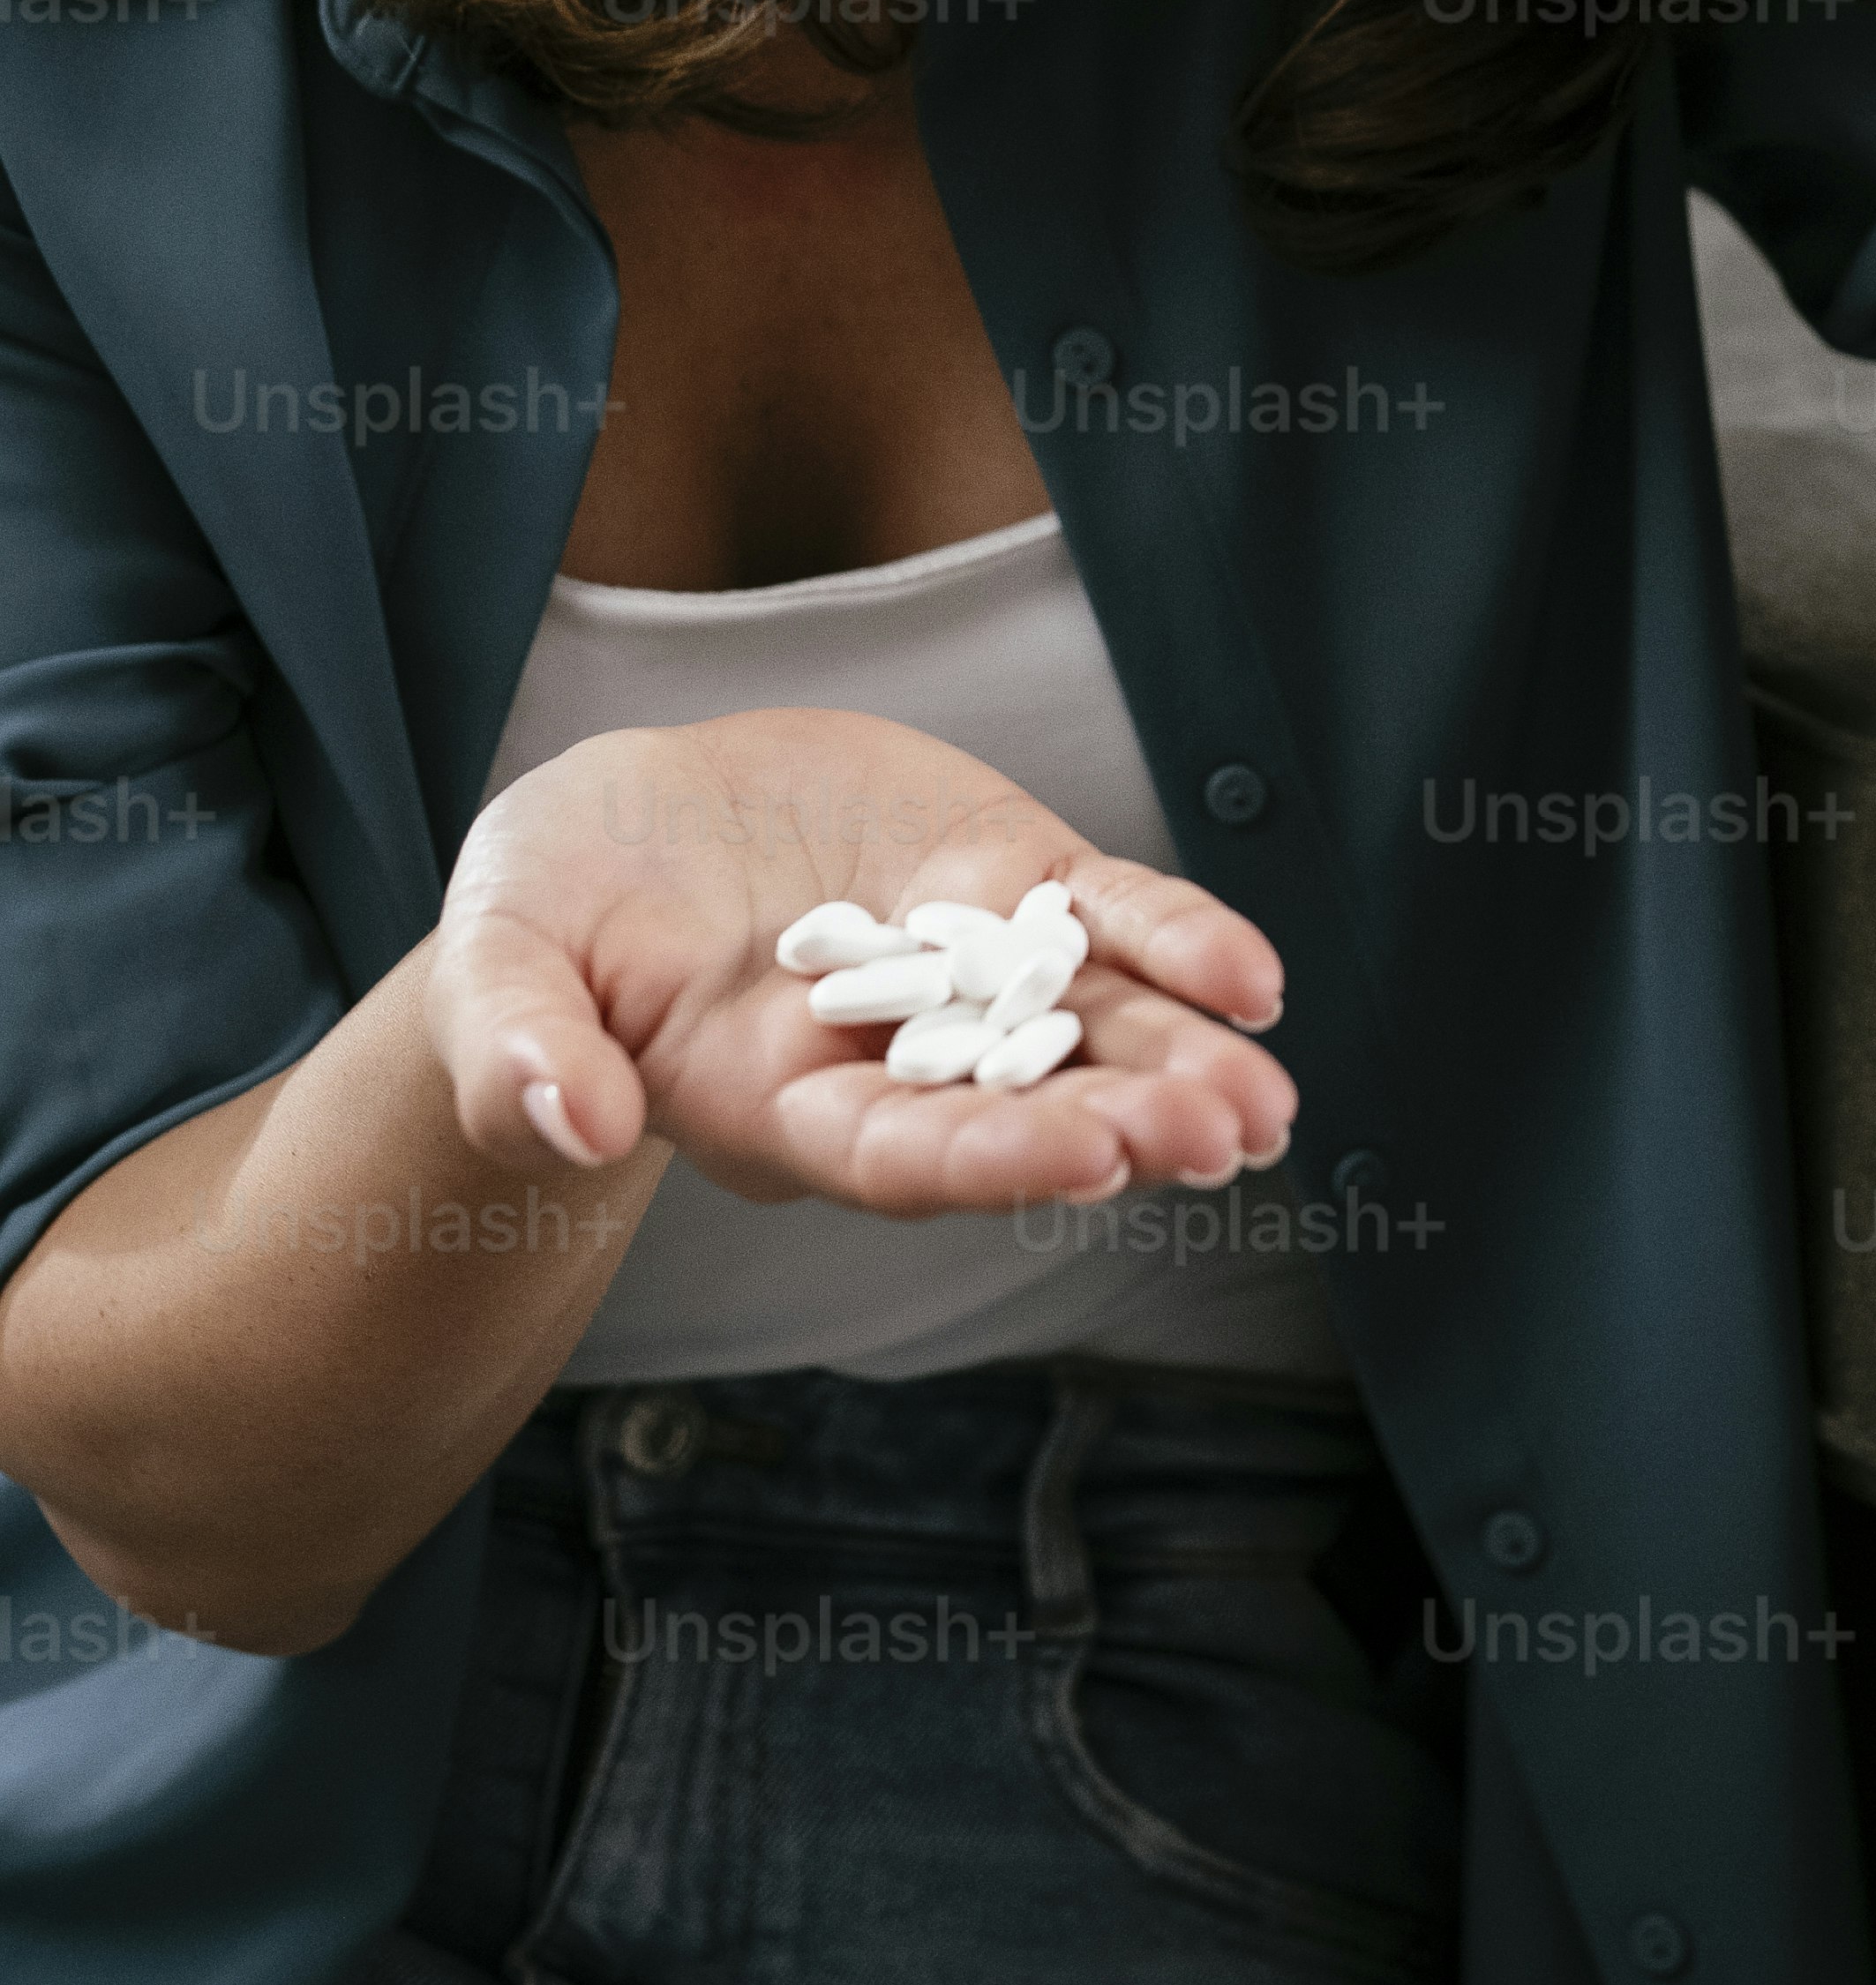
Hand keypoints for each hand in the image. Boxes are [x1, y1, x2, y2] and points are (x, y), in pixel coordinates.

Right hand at [428, 711, 1296, 1218]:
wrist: (617, 824)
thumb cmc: (545, 914)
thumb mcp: (500, 968)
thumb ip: (520, 1055)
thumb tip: (569, 1127)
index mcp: (769, 1104)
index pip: (893, 1149)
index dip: (986, 1154)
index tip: (1083, 1159)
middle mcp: (886, 1056)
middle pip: (1016, 1102)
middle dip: (1121, 1121)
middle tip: (1224, 1137)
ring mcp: (956, 965)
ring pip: (1088, 1025)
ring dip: (1180, 1058)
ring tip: (1266, 1101)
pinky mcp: (995, 877)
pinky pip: (1103, 918)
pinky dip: (1176, 942)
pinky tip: (1253, 983)